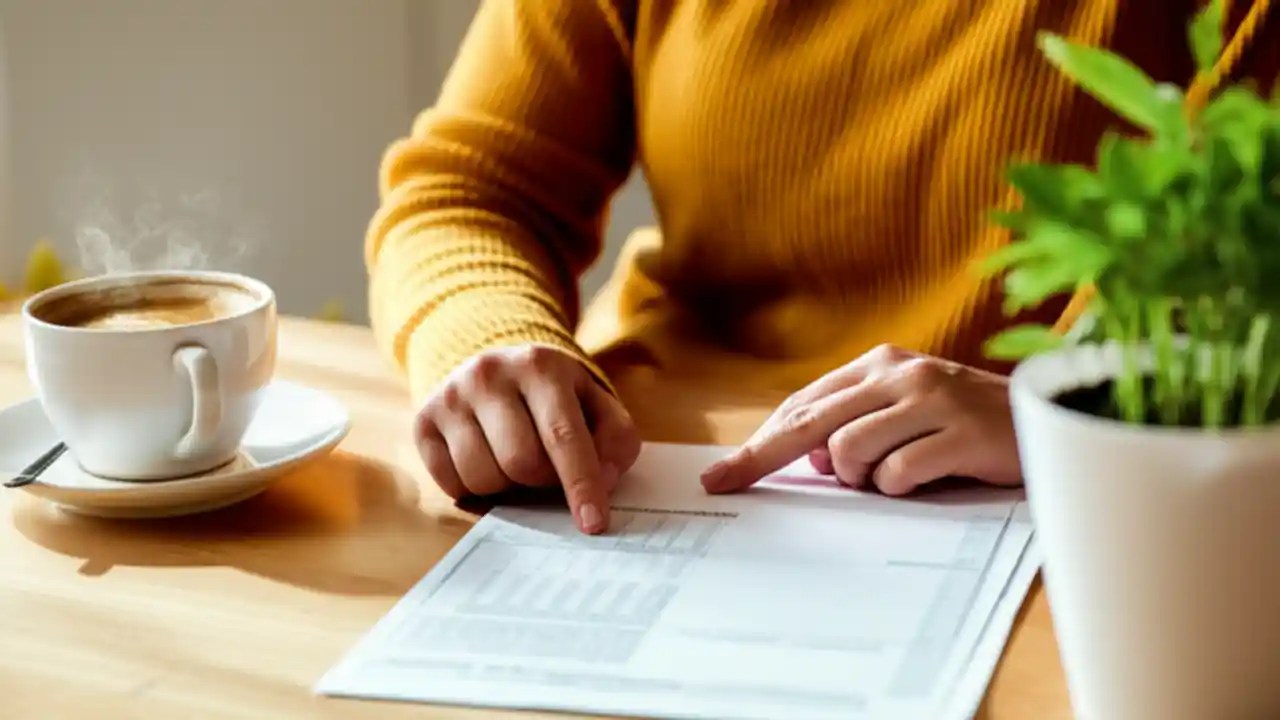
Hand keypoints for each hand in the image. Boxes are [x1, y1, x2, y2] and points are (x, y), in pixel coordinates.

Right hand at [416, 344, 640, 534]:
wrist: (496, 369)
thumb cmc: (557, 399)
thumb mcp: (597, 406)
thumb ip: (615, 442)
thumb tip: (601, 480)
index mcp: (541, 365)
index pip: (563, 436)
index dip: (581, 484)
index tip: (593, 524)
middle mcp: (489, 373)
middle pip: (521, 462)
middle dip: (542, 481)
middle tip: (547, 471)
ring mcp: (451, 396)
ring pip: (482, 477)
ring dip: (507, 487)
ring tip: (514, 460)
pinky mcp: (423, 420)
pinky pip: (451, 483)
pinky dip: (475, 487)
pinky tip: (486, 460)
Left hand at [699, 344, 1020, 494]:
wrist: (1054, 418)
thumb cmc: (969, 425)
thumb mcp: (909, 415)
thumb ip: (859, 426)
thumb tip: (809, 458)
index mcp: (881, 365)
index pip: (804, 405)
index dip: (761, 441)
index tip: (722, 473)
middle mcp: (901, 374)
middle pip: (808, 423)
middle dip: (760, 457)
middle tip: (723, 483)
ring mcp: (931, 401)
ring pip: (848, 453)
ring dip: (861, 479)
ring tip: (897, 473)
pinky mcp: (959, 433)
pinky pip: (896, 475)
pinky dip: (900, 487)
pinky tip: (928, 475)